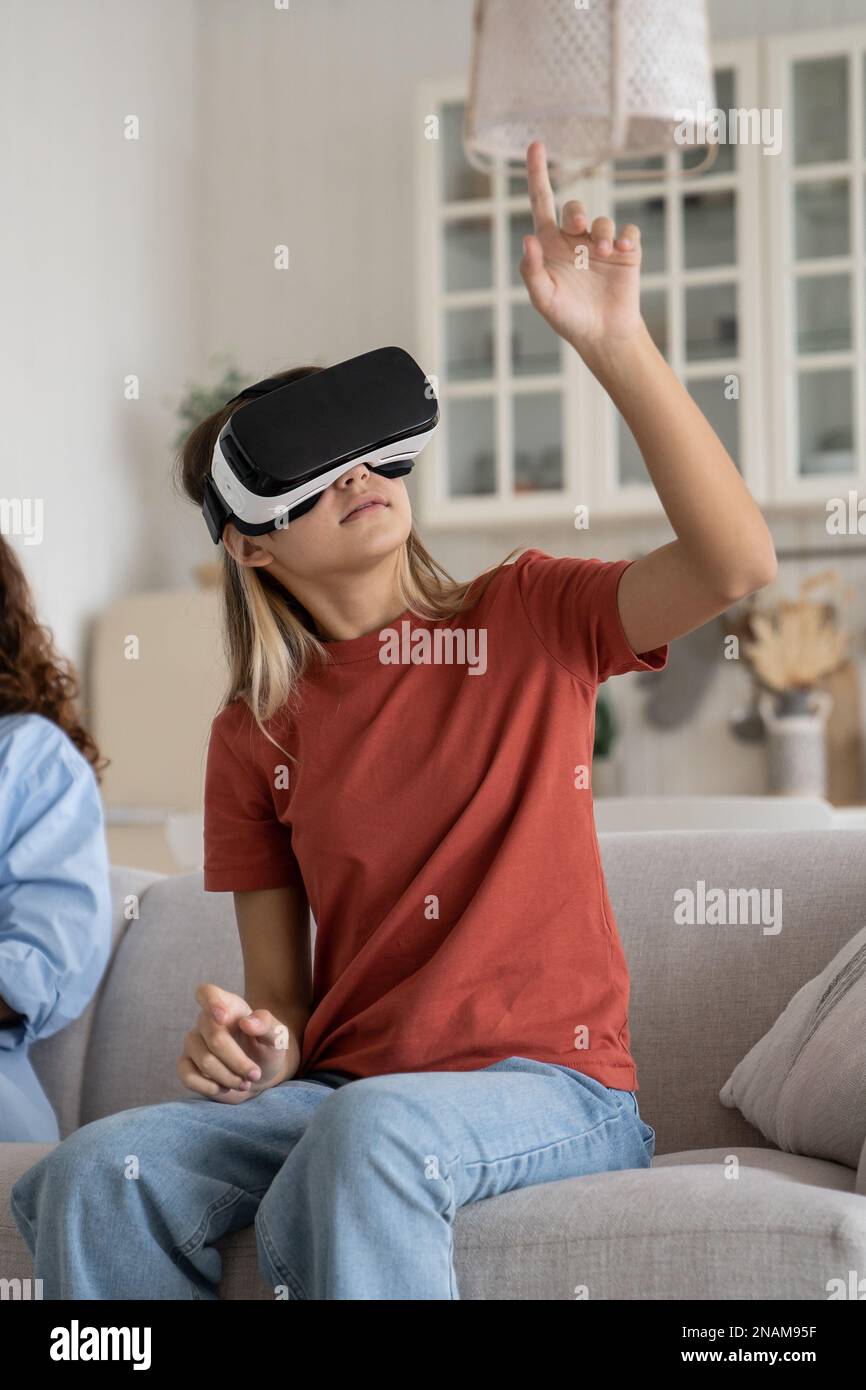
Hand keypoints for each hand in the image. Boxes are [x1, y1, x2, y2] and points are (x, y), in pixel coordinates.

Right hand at [176, 982, 300, 1102]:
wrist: (258, 1077)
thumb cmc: (266, 1049)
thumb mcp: (277, 1036)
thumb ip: (267, 1024)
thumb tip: (247, 1022)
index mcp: (227, 1005)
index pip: (207, 992)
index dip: (210, 1002)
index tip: (223, 1016)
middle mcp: (205, 1021)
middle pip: (214, 1037)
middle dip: (238, 1061)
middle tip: (255, 1074)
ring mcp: (193, 1043)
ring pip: (204, 1060)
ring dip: (228, 1077)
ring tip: (245, 1083)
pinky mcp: (186, 1065)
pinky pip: (188, 1076)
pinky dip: (210, 1087)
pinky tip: (225, 1088)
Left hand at [519, 140, 643, 353]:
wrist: (602, 334)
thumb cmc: (568, 318)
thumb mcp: (543, 298)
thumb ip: (531, 270)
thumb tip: (527, 239)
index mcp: (550, 244)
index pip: (542, 201)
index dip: (538, 173)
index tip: (535, 145)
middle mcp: (574, 240)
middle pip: (573, 207)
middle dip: (576, 212)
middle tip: (577, 228)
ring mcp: (600, 245)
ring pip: (602, 221)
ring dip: (602, 233)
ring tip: (603, 253)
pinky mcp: (625, 252)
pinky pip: (627, 232)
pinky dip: (625, 237)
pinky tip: (621, 251)